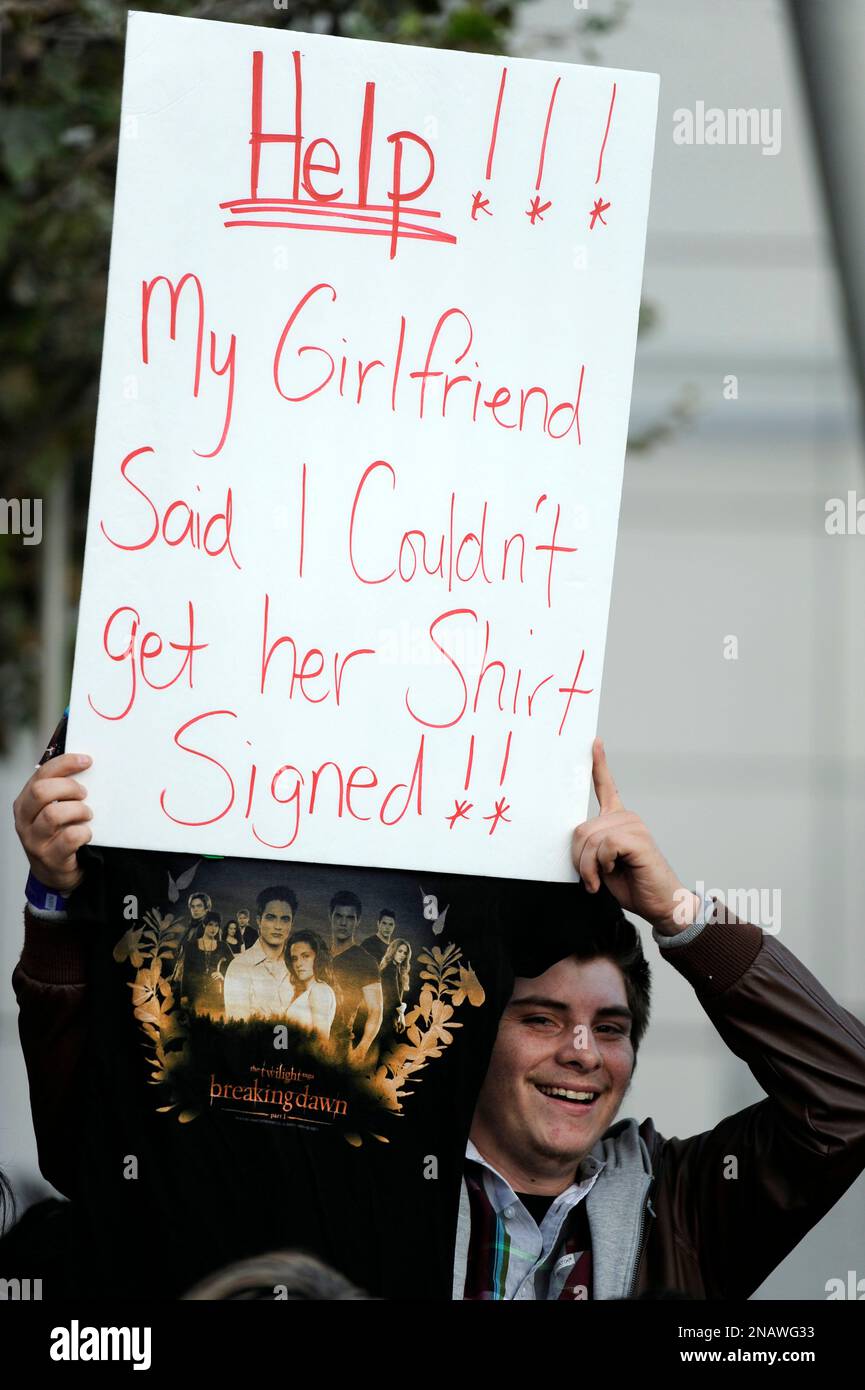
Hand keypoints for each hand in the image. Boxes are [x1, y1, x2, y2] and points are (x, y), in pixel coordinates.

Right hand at [12, 752, 93, 894]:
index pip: (41, 774)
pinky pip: (69, 838)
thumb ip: (60, 791)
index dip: (65, 763)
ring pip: (53, 814)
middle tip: (84, 794)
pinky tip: (86, 833)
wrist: (54, 873)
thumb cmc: (56, 835)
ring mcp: (35, 840)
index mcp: (25, 802)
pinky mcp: (50, 857)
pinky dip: (83, 832)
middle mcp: (25, 820)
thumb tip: (84, 765)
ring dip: (78, 810)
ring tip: (87, 815)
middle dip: (69, 788)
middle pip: (41, 792)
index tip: (86, 760)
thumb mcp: (52, 810)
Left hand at [571, 739, 698, 935]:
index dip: (598, 764)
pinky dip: (602, 865)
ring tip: (600, 880)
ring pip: (591, 839)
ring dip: (589, 866)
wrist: (661, 905)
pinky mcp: (638, 839)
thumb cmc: (633, 884)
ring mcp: (635, 826)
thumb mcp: (603, 864)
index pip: (606, 787)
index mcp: (618, 821)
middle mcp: (627, 818)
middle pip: (582, 828)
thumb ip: (591, 847)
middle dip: (579, 859)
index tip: (594, 742)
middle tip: (590, 878)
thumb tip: (577, 838)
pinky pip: (605, 846)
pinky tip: (615, 872)